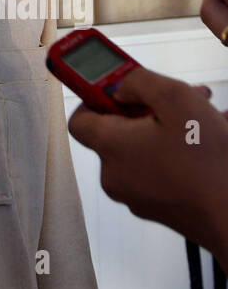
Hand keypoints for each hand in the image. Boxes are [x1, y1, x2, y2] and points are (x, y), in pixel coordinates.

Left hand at [69, 66, 227, 266]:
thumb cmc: (208, 166)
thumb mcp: (175, 99)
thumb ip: (139, 81)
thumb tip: (122, 84)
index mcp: (111, 147)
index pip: (79, 118)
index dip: (96, 98)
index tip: (115, 86)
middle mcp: (116, 175)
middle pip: (120, 130)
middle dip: (149, 109)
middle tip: (176, 100)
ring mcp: (137, 195)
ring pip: (145, 148)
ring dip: (170, 128)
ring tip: (205, 120)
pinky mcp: (159, 207)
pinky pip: (160, 169)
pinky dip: (178, 153)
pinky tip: (207, 145)